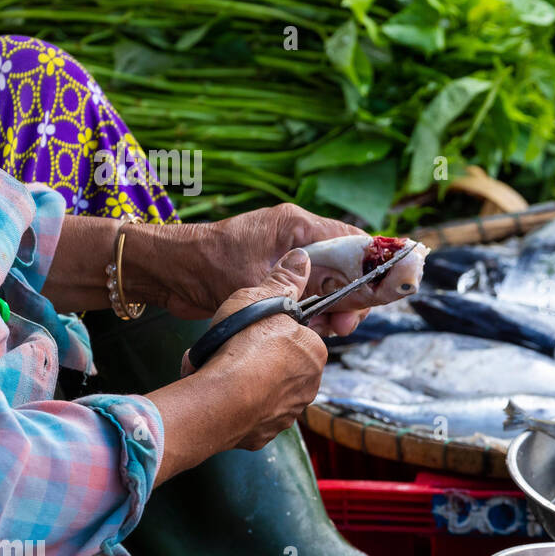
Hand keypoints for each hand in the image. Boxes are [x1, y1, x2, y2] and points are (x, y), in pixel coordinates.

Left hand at [150, 204, 370, 335]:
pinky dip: (316, 312)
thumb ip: (304, 284)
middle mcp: (298, 238)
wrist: (169, 273)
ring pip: (331, 284)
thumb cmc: (207, 267)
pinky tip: (311, 328)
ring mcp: (288, 258)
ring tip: (326, 330)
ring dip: (334, 309)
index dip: (374, 265)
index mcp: (297, 226)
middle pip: (347, 267)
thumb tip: (344, 296)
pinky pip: (311, 294)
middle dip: (352, 298)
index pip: (354, 240)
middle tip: (344, 325)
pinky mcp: (278, 276)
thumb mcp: (260, 278)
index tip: (385, 291)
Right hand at [181, 248, 327, 450]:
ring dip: (251, 383)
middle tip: (234, 350)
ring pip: (270, 391)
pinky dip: (240, 408)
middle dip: (262, 358)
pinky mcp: (266, 434)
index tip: (252, 330)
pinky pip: (254, 416)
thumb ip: (283, 280)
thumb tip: (303, 258)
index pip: (299, 337)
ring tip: (223, 373)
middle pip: (285, 365)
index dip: (273, 331)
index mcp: (315, 353)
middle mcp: (310, 386)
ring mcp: (288, 413)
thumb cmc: (241, 346)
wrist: (219, 400)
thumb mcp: (260, 299)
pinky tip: (222, 396)